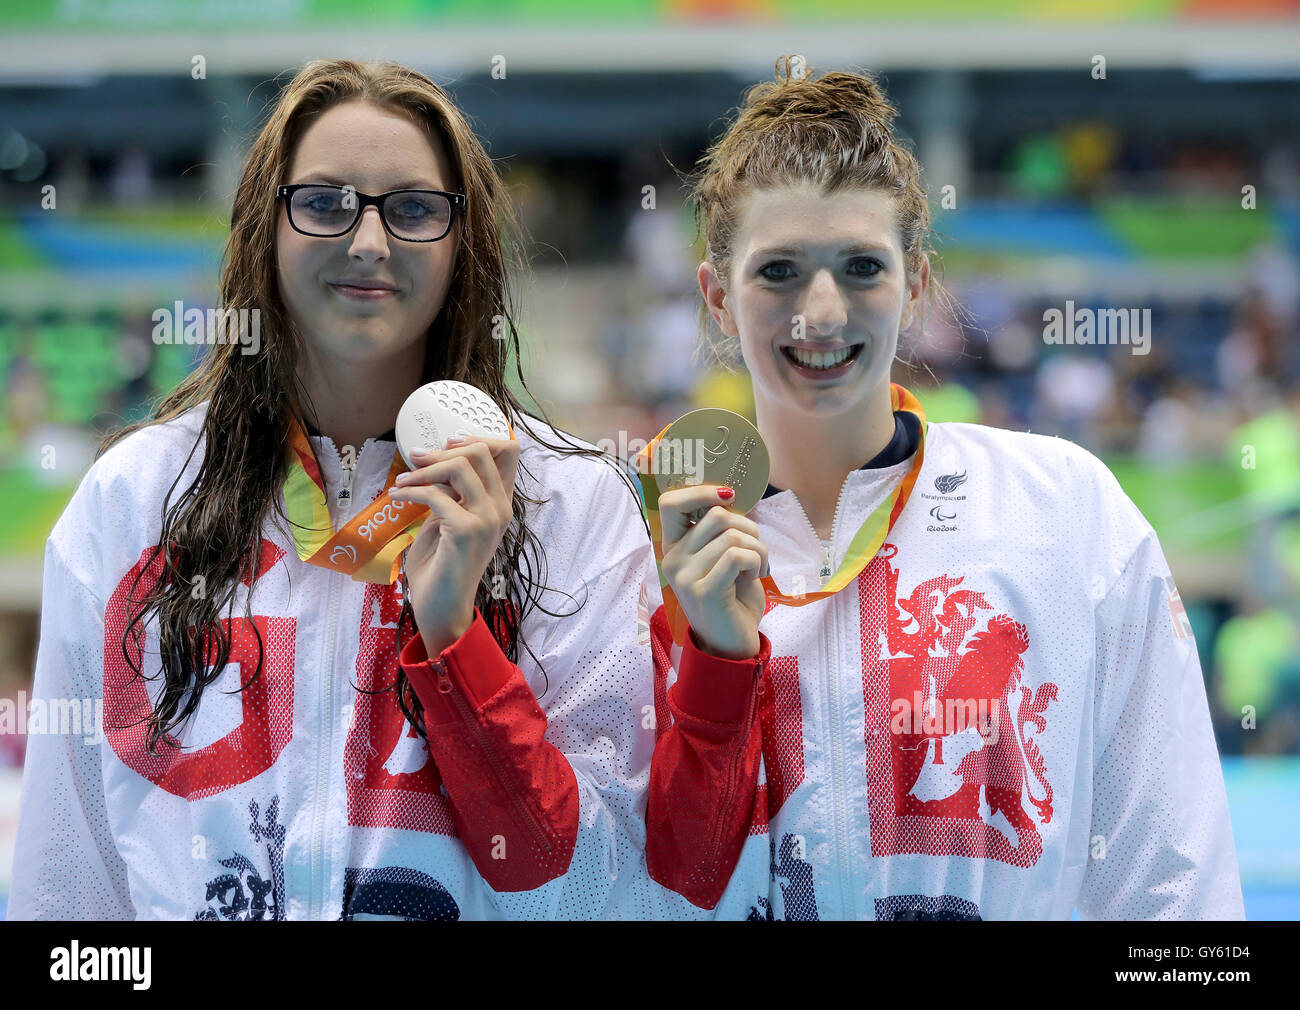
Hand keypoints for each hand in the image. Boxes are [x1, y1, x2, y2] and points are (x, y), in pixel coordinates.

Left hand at [387, 434, 519, 656]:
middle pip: (484, 451)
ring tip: (402, 481)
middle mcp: (500, 509)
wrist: (441, 607)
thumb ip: (452, 492)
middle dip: (445, 449)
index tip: (447, 440)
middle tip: (416, 458)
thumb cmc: (442, 565)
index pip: (509, 452)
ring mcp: (486, 519)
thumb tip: (436, 461)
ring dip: (425, 469)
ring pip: (460, 466)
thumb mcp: (450, 519)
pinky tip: (397, 497)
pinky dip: (411, 491)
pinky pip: (436, 494)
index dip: (478, 437)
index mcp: (501, 504)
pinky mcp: (466, 530)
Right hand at [658, 484, 768, 659]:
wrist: (732, 645)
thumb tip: (728, 495)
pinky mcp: (704, 591)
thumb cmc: (732, 598)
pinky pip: (739, 556)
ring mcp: (685, 576)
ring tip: (759, 567)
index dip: (702, 491)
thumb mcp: (722, 558)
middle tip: (756, 550)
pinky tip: (757, 576)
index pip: (670, 502)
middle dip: (748, 527)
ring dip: (758, 549)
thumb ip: (720, 530)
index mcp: (674, 547)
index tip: (729, 497)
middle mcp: (673, 559)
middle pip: (715, 515)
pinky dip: (757, 561)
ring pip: (732, 536)